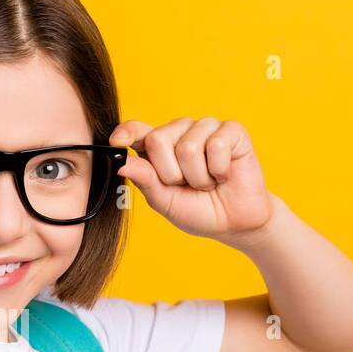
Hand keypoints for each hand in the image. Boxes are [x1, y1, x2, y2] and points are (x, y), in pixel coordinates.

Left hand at [111, 117, 271, 240]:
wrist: (235, 223)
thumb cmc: (198, 210)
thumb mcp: (165, 202)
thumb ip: (145, 181)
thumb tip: (123, 163)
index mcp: (159, 148)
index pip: (138, 129)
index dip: (127, 132)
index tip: (117, 141)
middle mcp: (180, 132)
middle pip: (158, 139)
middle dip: (171, 174)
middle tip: (187, 185)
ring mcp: (206, 128)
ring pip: (188, 146)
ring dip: (198, 176)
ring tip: (208, 182)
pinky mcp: (232, 131)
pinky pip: (216, 145)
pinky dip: (219, 170)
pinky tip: (224, 175)